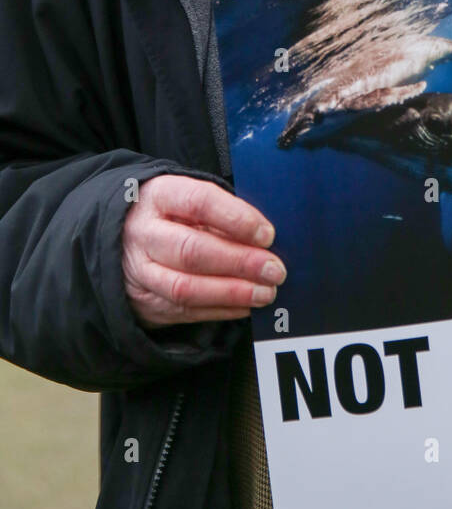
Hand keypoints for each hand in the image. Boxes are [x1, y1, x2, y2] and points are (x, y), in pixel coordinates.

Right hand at [122, 174, 285, 328]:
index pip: (199, 202)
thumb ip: (222, 214)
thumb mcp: (188, 200)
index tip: (267, 234)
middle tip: (274, 270)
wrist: (120, 238)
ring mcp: (140, 272)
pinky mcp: (145, 302)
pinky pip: (186, 311)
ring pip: (186, 287)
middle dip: (239, 262)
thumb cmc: (170, 215)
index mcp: (159, 196)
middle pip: (192, 250)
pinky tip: (246, 305)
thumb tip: (264, 239)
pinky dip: (221, 310)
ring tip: (265, 292)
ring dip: (232, 292)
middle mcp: (143, 234)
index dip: (237, 218)